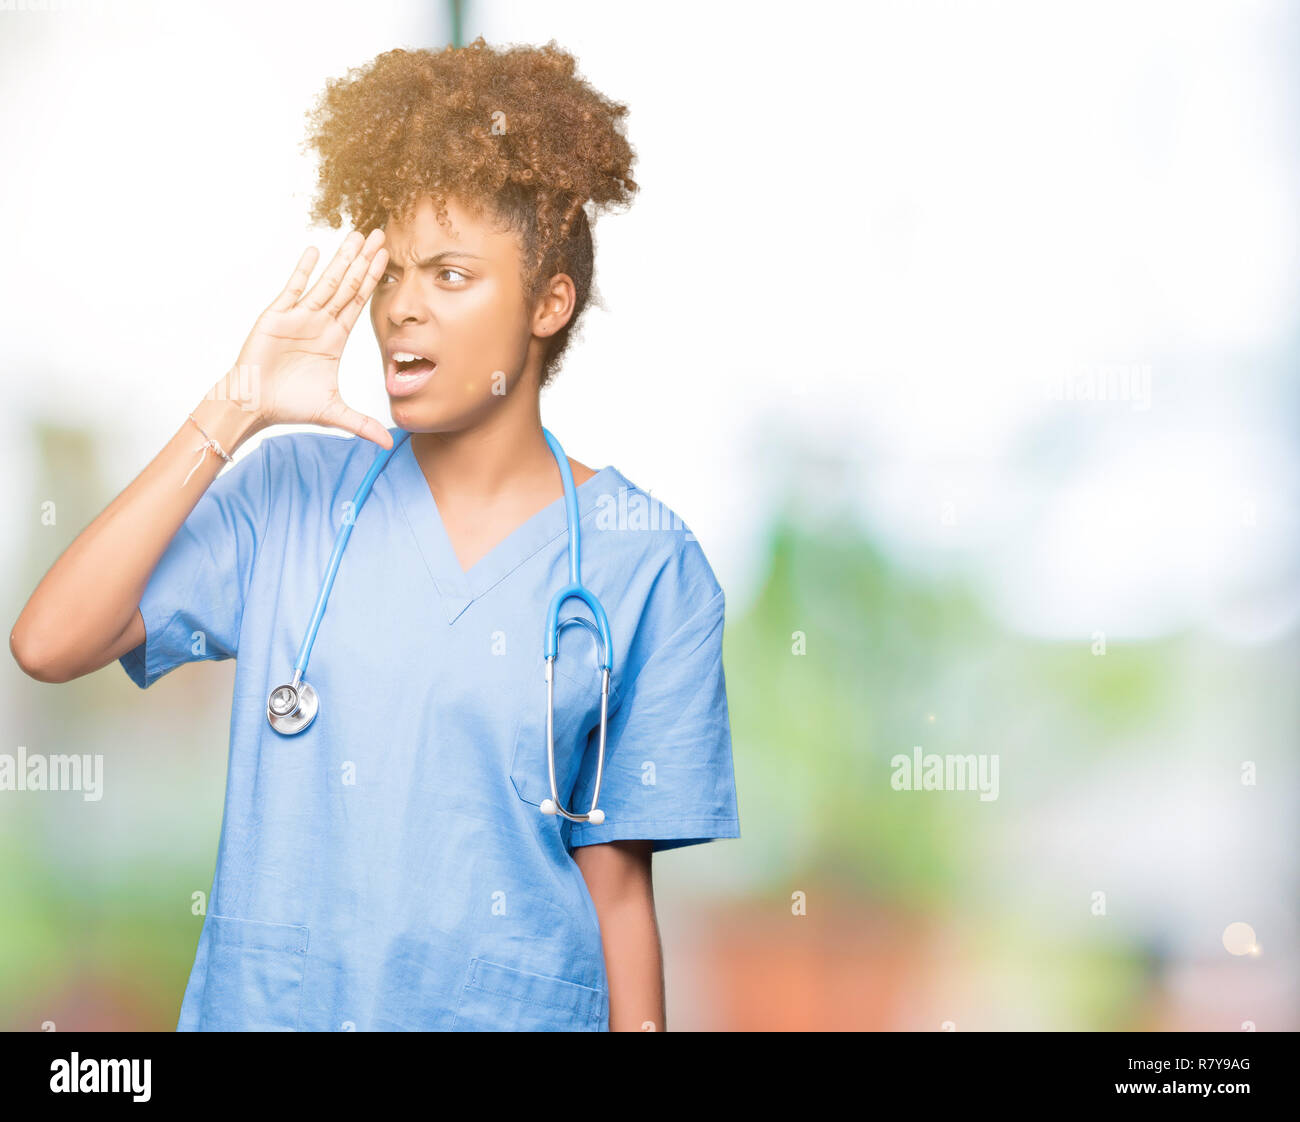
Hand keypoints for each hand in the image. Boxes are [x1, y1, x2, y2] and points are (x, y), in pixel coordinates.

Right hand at [231, 229, 391, 446]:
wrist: (253, 404)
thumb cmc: (289, 404)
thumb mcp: (334, 413)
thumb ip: (362, 424)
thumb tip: (389, 444)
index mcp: (334, 338)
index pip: (359, 302)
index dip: (373, 280)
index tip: (388, 258)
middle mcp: (319, 322)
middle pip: (347, 285)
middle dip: (363, 261)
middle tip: (380, 234)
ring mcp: (299, 316)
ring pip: (326, 282)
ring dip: (341, 259)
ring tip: (355, 235)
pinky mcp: (277, 316)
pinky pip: (293, 288)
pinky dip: (304, 270)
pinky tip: (316, 250)